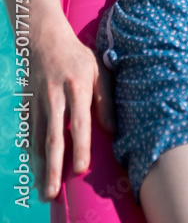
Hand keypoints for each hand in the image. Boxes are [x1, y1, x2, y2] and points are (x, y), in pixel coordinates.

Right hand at [30, 29, 115, 200]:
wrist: (46, 40)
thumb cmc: (78, 57)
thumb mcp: (98, 70)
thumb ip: (105, 100)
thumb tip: (112, 130)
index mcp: (77, 87)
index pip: (79, 123)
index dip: (80, 147)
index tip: (81, 169)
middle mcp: (56, 97)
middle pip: (54, 137)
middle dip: (53, 167)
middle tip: (53, 193)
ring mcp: (39, 102)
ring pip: (39, 139)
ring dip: (41, 166)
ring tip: (45, 189)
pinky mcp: (29, 105)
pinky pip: (31, 133)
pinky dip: (33, 152)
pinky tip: (37, 168)